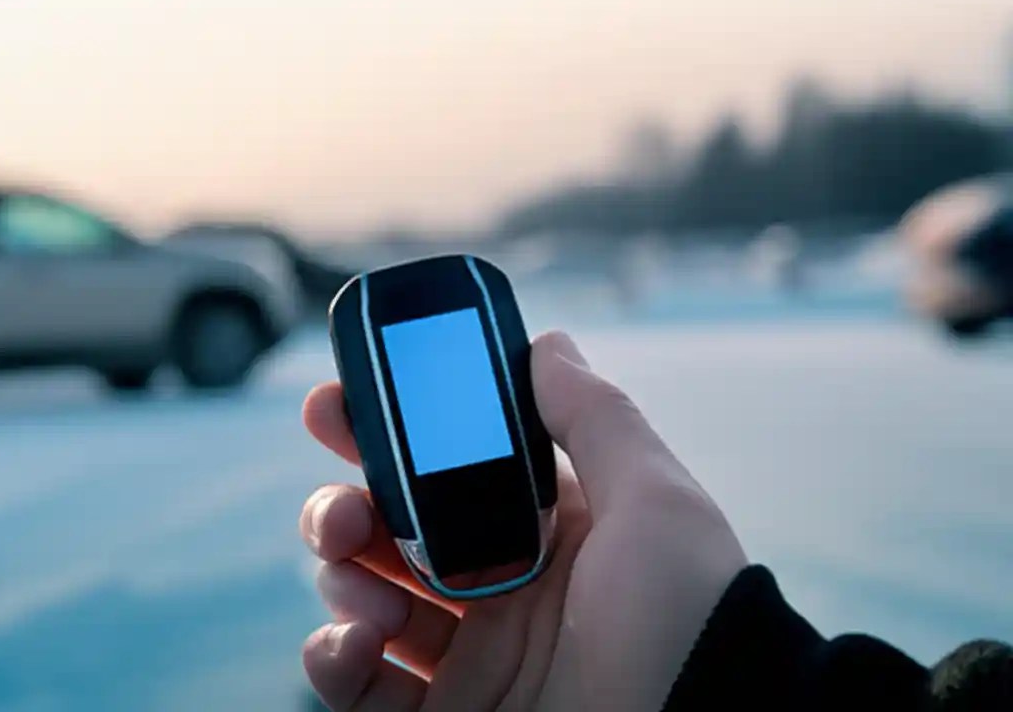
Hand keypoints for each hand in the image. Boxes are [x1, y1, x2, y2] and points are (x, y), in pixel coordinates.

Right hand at [298, 331, 747, 710]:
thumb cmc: (689, 621)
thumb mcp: (655, 503)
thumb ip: (593, 418)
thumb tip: (546, 344)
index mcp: (544, 529)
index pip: (446, 468)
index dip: (384, 435)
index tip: (332, 407)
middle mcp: (500, 588)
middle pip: (389, 532)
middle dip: (345, 509)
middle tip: (345, 515)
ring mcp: (470, 657)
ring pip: (364, 598)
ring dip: (342, 578)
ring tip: (369, 596)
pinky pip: (360, 686)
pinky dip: (333, 660)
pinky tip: (353, 644)